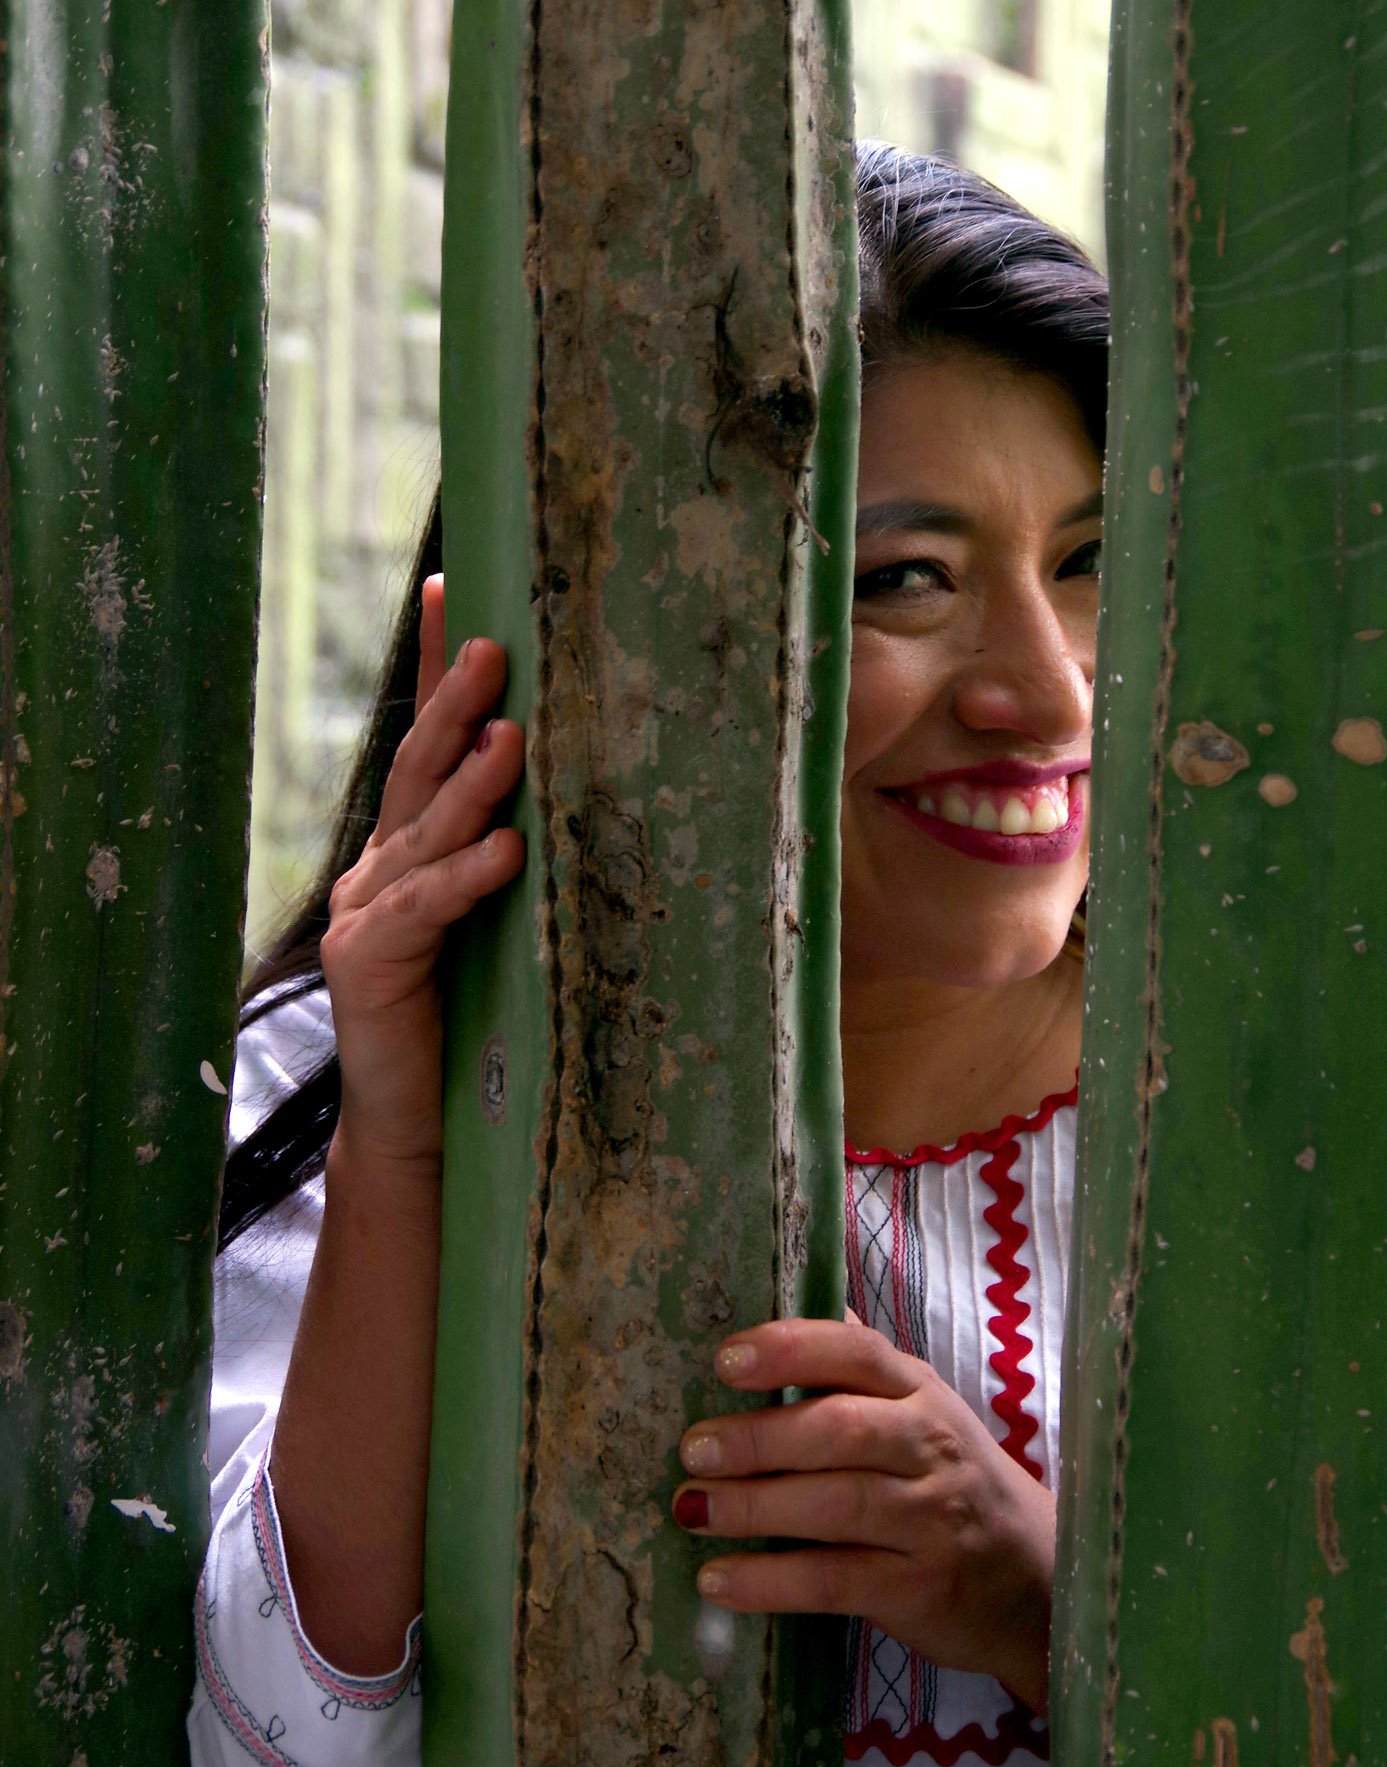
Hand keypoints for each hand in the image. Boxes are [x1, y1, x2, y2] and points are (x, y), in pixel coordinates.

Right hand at [319, 575, 525, 1167]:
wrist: (417, 1123)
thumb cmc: (472, 1024)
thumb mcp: (501, 925)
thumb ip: (515, 864)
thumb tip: (587, 797)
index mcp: (412, 852)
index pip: (427, 745)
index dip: (436, 670)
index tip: (453, 590)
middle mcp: (383, 869)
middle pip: (420, 769)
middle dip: (455, 701)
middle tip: (495, 645)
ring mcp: (368, 913)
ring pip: (426, 831)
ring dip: (472, 780)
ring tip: (512, 734)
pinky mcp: (371, 963)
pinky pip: (428, 908)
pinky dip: (467, 876)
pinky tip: (507, 850)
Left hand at [672, 1318, 1055, 1713]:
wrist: (1035, 1578)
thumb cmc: (953, 1482)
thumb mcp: (920, 1414)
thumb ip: (856, 1369)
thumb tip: (783, 1295)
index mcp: (921, 1393)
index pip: (859, 1353)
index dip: (791, 1350)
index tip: (725, 1361)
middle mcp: (930, 1448)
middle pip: (840, 1430)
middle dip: (759, 1438)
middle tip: (694, 1448)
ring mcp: (929, 1520)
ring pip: (834, 1505)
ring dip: (753, 1507)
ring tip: (691, 1509)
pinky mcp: (918, 1588)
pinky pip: (834, 1580)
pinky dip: (770, 1580)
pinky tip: (717, 1579)